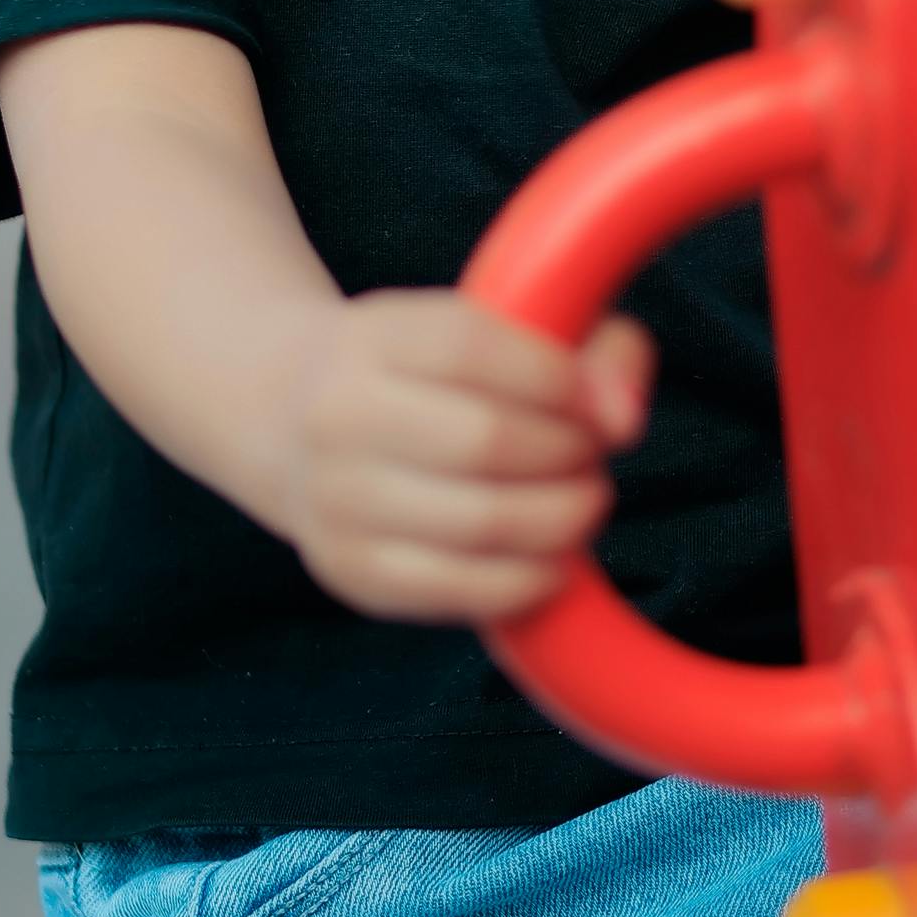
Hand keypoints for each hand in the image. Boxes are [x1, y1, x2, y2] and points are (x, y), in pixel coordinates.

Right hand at [264, 291, 654, 625]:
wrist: (291, 419)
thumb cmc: (427, 372)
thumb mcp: (486, 326)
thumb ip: (584, 345)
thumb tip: (624, 416)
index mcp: (374, 335)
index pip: (472, 348)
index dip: (557, 377)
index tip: (591, 399)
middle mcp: (338, 414)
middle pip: (485, 441)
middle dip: (568, 453)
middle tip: (590, 456)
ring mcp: (335, 500)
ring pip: (479, 523)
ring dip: (561, 519)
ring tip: (580, 502)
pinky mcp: (349, 571)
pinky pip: (457, 590)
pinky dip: (527, 580)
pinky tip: (552, 559)